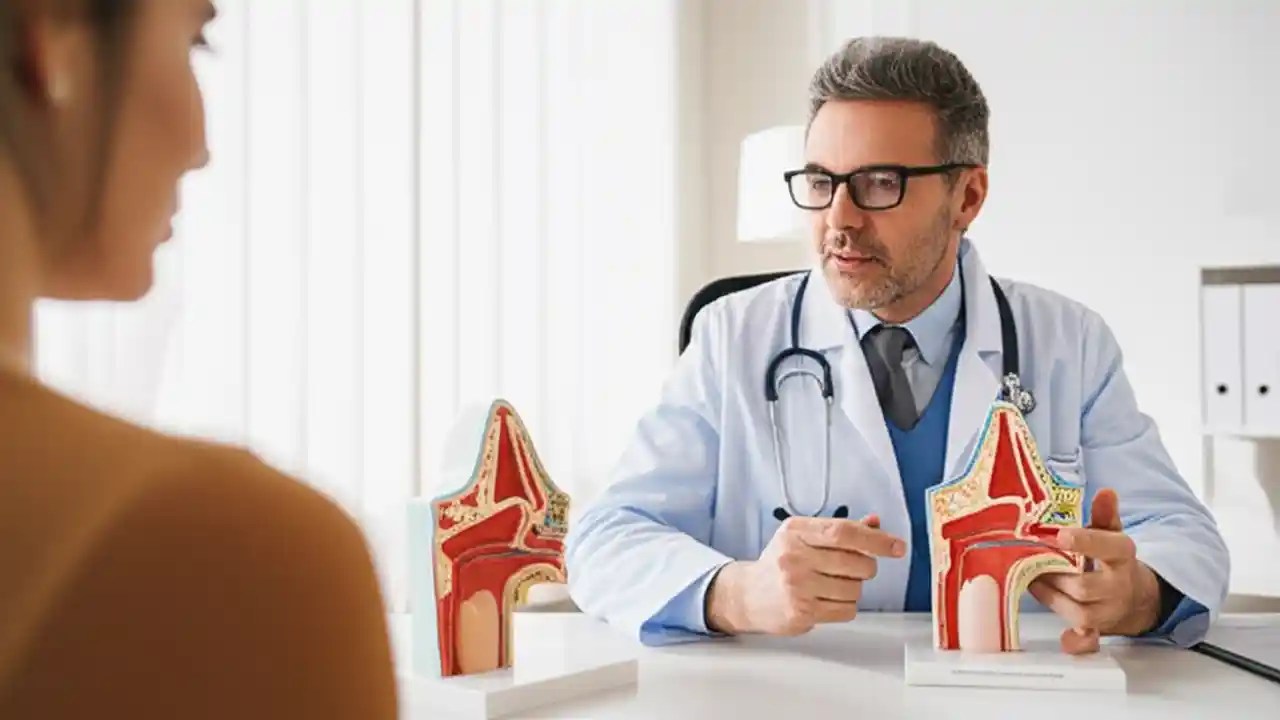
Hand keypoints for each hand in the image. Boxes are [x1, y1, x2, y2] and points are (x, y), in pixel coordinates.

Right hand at [706, 514, 906, 635]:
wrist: (747, 595)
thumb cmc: (780, 562)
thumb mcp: (804, 537)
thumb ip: (840, 530)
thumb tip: (875, 523)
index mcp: (795, 531)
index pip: (843, 532)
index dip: (876, 539)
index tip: (897, 546)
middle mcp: (793, 556)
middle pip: (856, 562)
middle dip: (865, 567)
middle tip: (851, 567)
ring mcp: (796, 586)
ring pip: (855, 589)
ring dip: (852, 588)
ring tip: (830, 585)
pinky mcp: (801, 612)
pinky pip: (846, 610)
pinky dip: (844, 606)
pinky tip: (824, 599)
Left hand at [1029, 488, 1161, 653]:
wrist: (1133, 595)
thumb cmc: (1110, 559)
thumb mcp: (1110, 533)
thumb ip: (1104, 514)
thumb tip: (1105, 492)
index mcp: (1121, 557)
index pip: (1109, 548)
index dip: (1086, 542)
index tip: (1062, 535)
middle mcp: (1117, 585)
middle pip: (1085, 585)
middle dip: (1055, 575)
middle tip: (1031, 563)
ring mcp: (1109, 610)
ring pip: (1080, 612)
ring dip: (1051, 598)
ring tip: (1031, 582)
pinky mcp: (1099, 629)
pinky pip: (1090, 641)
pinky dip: (1077, 643)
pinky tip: (1065, 640)